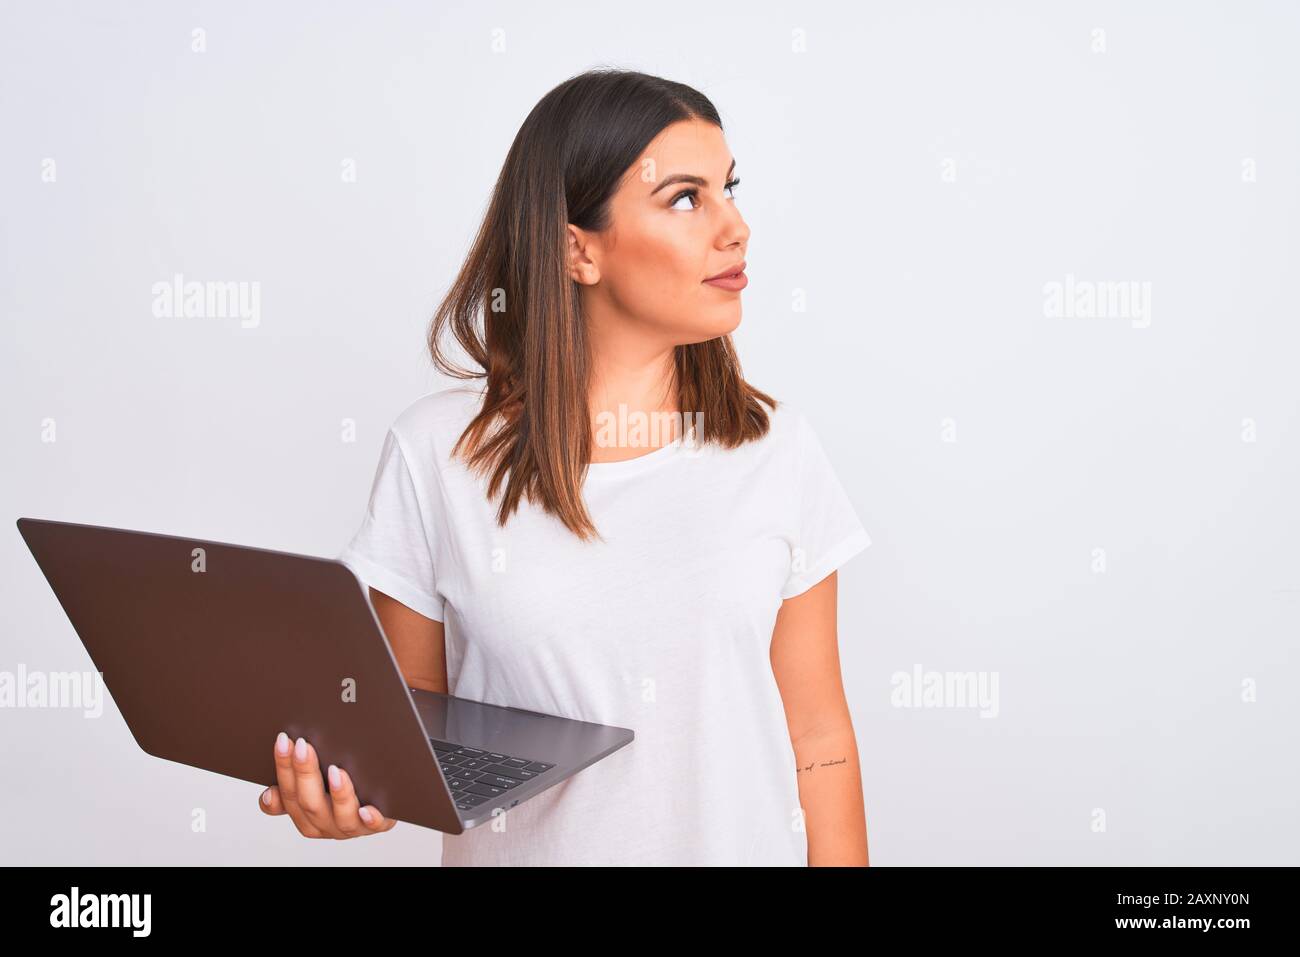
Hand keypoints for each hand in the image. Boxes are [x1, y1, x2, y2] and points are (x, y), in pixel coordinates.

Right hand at [258, 731, 396, 837]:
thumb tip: (268, 793)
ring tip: (336, 771)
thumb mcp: (314, 784)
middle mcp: (324, 824)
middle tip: (303, 746)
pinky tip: (367, 810)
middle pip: (309, 803)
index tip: (283, 741)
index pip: (285, 794)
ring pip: (340, 817)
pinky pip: (373, 826)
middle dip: (304, 773)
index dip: (283, 769)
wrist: (384, 799)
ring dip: (337, 794)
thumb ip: (293, 786)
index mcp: (304, 813)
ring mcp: (350, 826)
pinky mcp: (377, 825)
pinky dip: (369, 819)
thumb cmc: (345, 786)